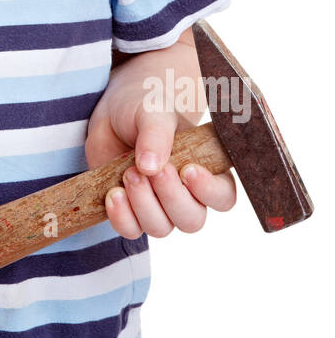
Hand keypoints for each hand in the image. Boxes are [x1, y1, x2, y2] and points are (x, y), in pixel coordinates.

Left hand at [85, 39, 236, 237]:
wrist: (115, 111)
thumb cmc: (147, 108)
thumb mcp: (154, 112)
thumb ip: (157, 135)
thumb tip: (150, 167)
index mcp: (207, 170)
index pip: (223, 197)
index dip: (209, 191)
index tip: (188, 170)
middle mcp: (187, 195)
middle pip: (191, 220)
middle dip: (170, 197)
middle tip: (151, 170)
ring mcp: (157, 206)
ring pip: (160, 228)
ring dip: (143, 206)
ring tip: (128, 174)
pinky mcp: (130, 210)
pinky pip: (130, 230)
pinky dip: (121, 217)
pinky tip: (113, 195)